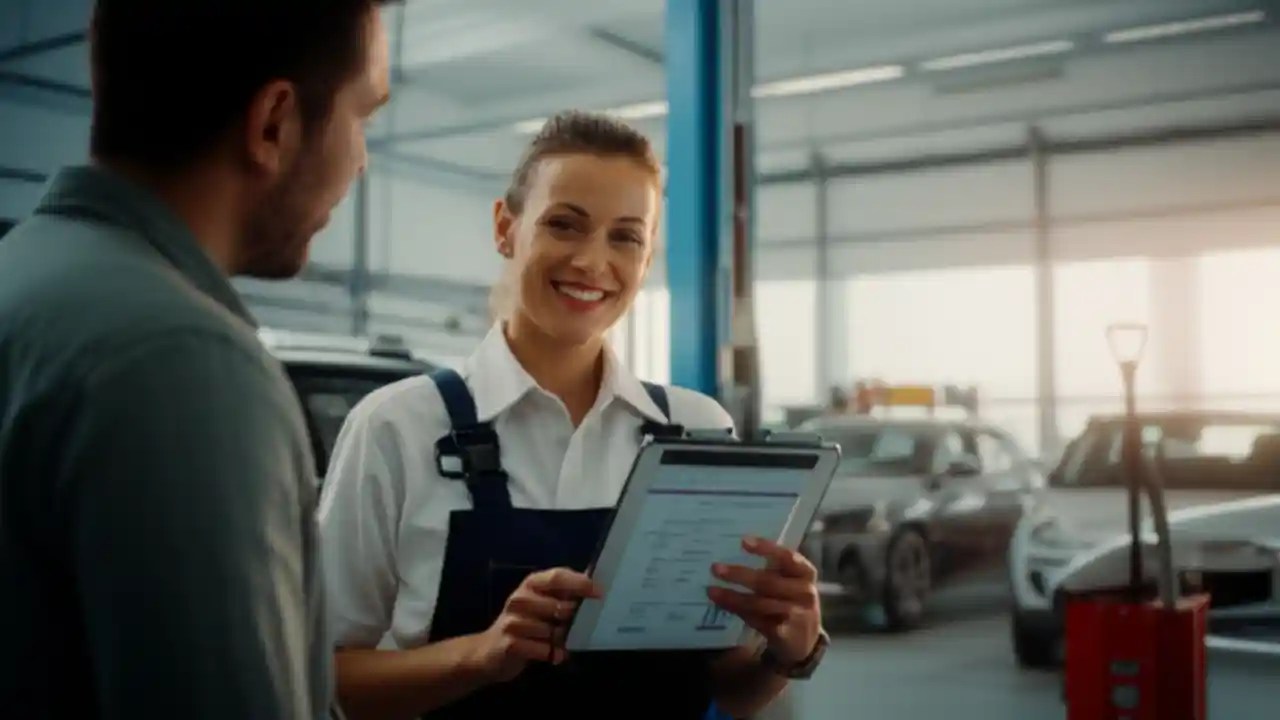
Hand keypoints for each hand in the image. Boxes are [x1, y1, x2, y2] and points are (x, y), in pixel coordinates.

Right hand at [473, 568, 601, 682]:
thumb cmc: (523, 624)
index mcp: (531, 584)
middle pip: (557, 605)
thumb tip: (594, 587)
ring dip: (561, 638)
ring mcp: (513, 622)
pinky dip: (553, 654)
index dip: (579, 583)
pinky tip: (555, 655)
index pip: (557, 577)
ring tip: (561, 641)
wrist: (489, 651)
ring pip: (551, 630)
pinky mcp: (510, 644)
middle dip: (571, 618)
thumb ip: (562, 595)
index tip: (599, 593)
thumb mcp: (540, 603)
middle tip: (577, 625)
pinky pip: (542, 649)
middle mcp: (519, 599)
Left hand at [707, 536, 821, 667]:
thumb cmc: (791, 600)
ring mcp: (796, 616)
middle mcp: (804, 593)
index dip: (767, 548)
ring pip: (758, 603)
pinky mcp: (784, 635)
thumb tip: (731, 555)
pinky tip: (722, 604)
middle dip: (739, 575)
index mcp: (805, 573)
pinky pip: (756, 620)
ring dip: (732, 597)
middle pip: (768, 582)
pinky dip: (738, 611)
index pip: (788, 557)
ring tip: (711, 590)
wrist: (806, 641)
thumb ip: (771, 569)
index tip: (743, 542)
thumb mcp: (789, 581)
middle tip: (715, 568)